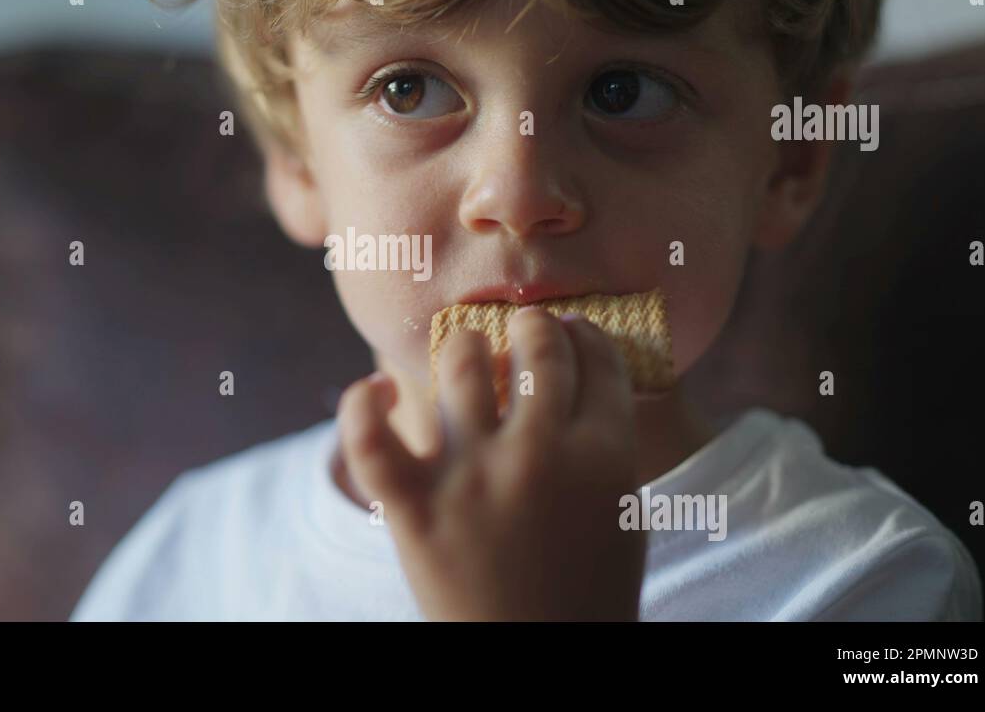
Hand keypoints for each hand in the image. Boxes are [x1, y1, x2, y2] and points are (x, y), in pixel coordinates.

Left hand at [337, 306, 644, 620]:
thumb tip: (575, 367)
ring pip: (461, 364)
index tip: (573, 333)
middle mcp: (539, 456)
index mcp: (603, 456)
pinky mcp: (413, 509)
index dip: (585, 334)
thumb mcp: (622, 508)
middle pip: (537, 347)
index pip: (597, 358)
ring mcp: (471, 479)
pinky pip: (370, 438)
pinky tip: (376, 390)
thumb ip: (604, 438)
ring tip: (467, 353)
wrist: (541, 656)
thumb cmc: (587, 585)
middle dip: (534, 327)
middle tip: (525, 332)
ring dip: (467, 347)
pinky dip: (362, 405)